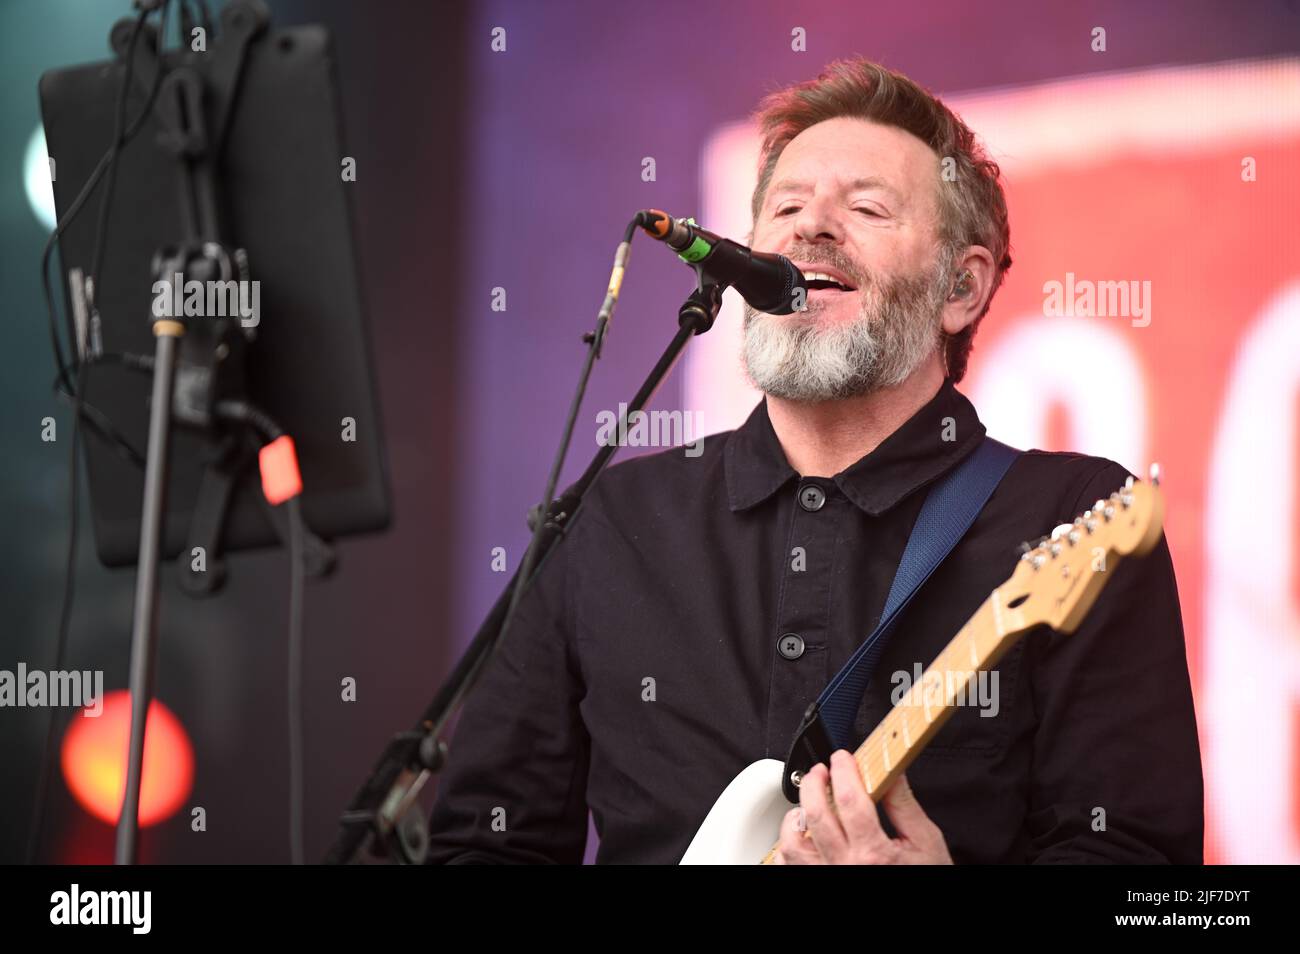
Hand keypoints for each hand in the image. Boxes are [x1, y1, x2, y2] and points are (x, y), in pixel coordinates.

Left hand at [774, 750, 953, 864]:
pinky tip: (802, 834)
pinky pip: (788, 864)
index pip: (850, 801)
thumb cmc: (926, 879)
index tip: (843, 758)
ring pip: (792, 842)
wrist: (918, 917)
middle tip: (821, 771)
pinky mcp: (816, 882)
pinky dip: (789, 844)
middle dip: (813, 783)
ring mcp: (827, 877)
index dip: (844, 771)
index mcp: (874, 855)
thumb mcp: (925, 842)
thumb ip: (904, 805)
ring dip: (797, 816)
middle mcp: (845, 867)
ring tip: (808, 804)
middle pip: (815, 814)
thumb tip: (891, 771)